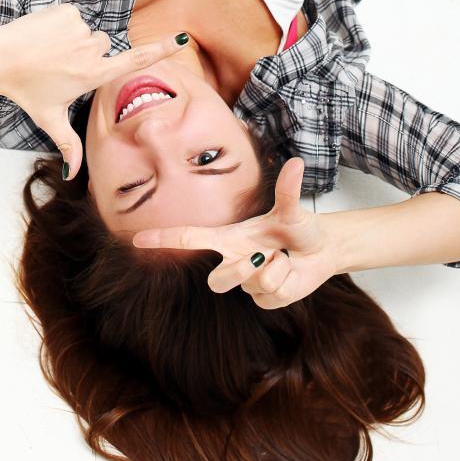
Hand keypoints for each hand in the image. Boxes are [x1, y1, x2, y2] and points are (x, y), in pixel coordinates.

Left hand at [0, 3, 185, 180]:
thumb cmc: (26, 89)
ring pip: (87, 32)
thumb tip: (75, 175)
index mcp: (92, 74)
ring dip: (74, 39)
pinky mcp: (66, 11)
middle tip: (63, 65)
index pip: (134, 61)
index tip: (181, 38)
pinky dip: (62, 24)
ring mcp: (78, 27)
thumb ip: (69, 146)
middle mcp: (89, 49)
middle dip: (90, 53)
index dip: (160, 50)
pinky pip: (73, 17)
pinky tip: (45, 37)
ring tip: (49, 52)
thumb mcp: (50, 119)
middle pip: (104, 46)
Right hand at [130, 157, 339, 308]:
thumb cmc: (298, 227)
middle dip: (239, 272)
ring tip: (286, 256)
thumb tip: (296, 162)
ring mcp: (249, 282)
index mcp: (230, 238)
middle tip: (269, 254)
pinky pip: (270, 296)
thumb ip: (288, 190)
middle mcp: (235, 260)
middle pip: (217, 280)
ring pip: (250, 285)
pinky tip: (291, 272)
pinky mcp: (265, 298)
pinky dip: (287, 282)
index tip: (137, 239)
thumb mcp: (292, 210)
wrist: (321, 249)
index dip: (163, 239)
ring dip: (275, 268)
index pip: (190, 238)